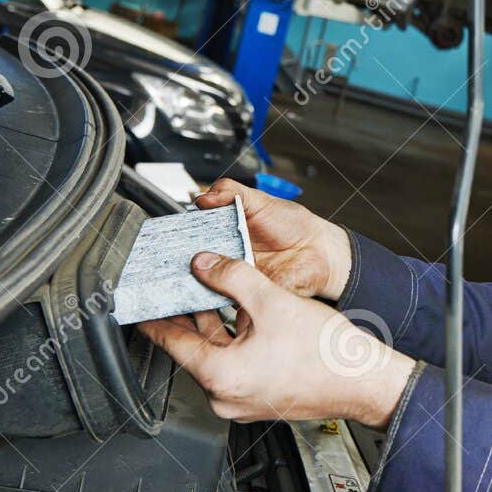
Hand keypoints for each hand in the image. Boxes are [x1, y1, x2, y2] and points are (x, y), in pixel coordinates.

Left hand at [136, 251, 412, 428]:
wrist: (365, 381)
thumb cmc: (326, 354)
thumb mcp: (271, 301)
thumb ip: (231, 276)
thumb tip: (204, 264)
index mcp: (219, 376)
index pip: (169, 340)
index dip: (152, 314)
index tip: (138, 300)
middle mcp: (224, 395)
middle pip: (192, 346)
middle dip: (188, 311)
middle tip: (178, 283)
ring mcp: (242, 399)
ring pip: (216, 353)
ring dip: (214, 322)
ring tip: (213, 290)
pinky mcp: (259, 397)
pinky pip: (236, 363)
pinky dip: (234, 338)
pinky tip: (242, 313)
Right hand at [195, 178, 351, 300]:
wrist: (320, 252)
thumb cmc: (293, 226)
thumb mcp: (260, 200)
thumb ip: (231, 192)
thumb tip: (203, 196)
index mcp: (224, 233)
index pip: (192, 237)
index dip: (180, 237)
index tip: (171, 235)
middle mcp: (225, 257)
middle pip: (193, 262)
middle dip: (184, 260)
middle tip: (181, 254)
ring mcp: (234, 277)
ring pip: (205, 282)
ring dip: (199, 278)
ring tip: (198, 268)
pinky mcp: (246, 295)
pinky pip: (226, 299)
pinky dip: (219, 295)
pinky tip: (217, 285)